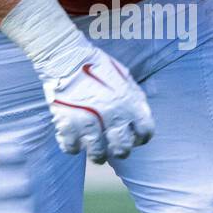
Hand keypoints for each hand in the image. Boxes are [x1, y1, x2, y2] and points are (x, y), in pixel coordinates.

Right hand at [43, 48, 153, 163]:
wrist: (66, 58)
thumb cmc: (96, 66)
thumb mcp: (125, 77)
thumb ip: (134, 98)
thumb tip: (139, 115)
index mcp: (129, 102)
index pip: (146, 131)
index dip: (142, 137)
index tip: (135, 137)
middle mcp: (112, 115)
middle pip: (122, 149)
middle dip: (120, 150)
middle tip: (114, 147)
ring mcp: (89, 122)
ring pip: (98, 155)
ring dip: (97, 154)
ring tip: (95, 149)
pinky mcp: (68, 125)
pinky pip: (73, 148)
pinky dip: (74, 147)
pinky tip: (75, 139)